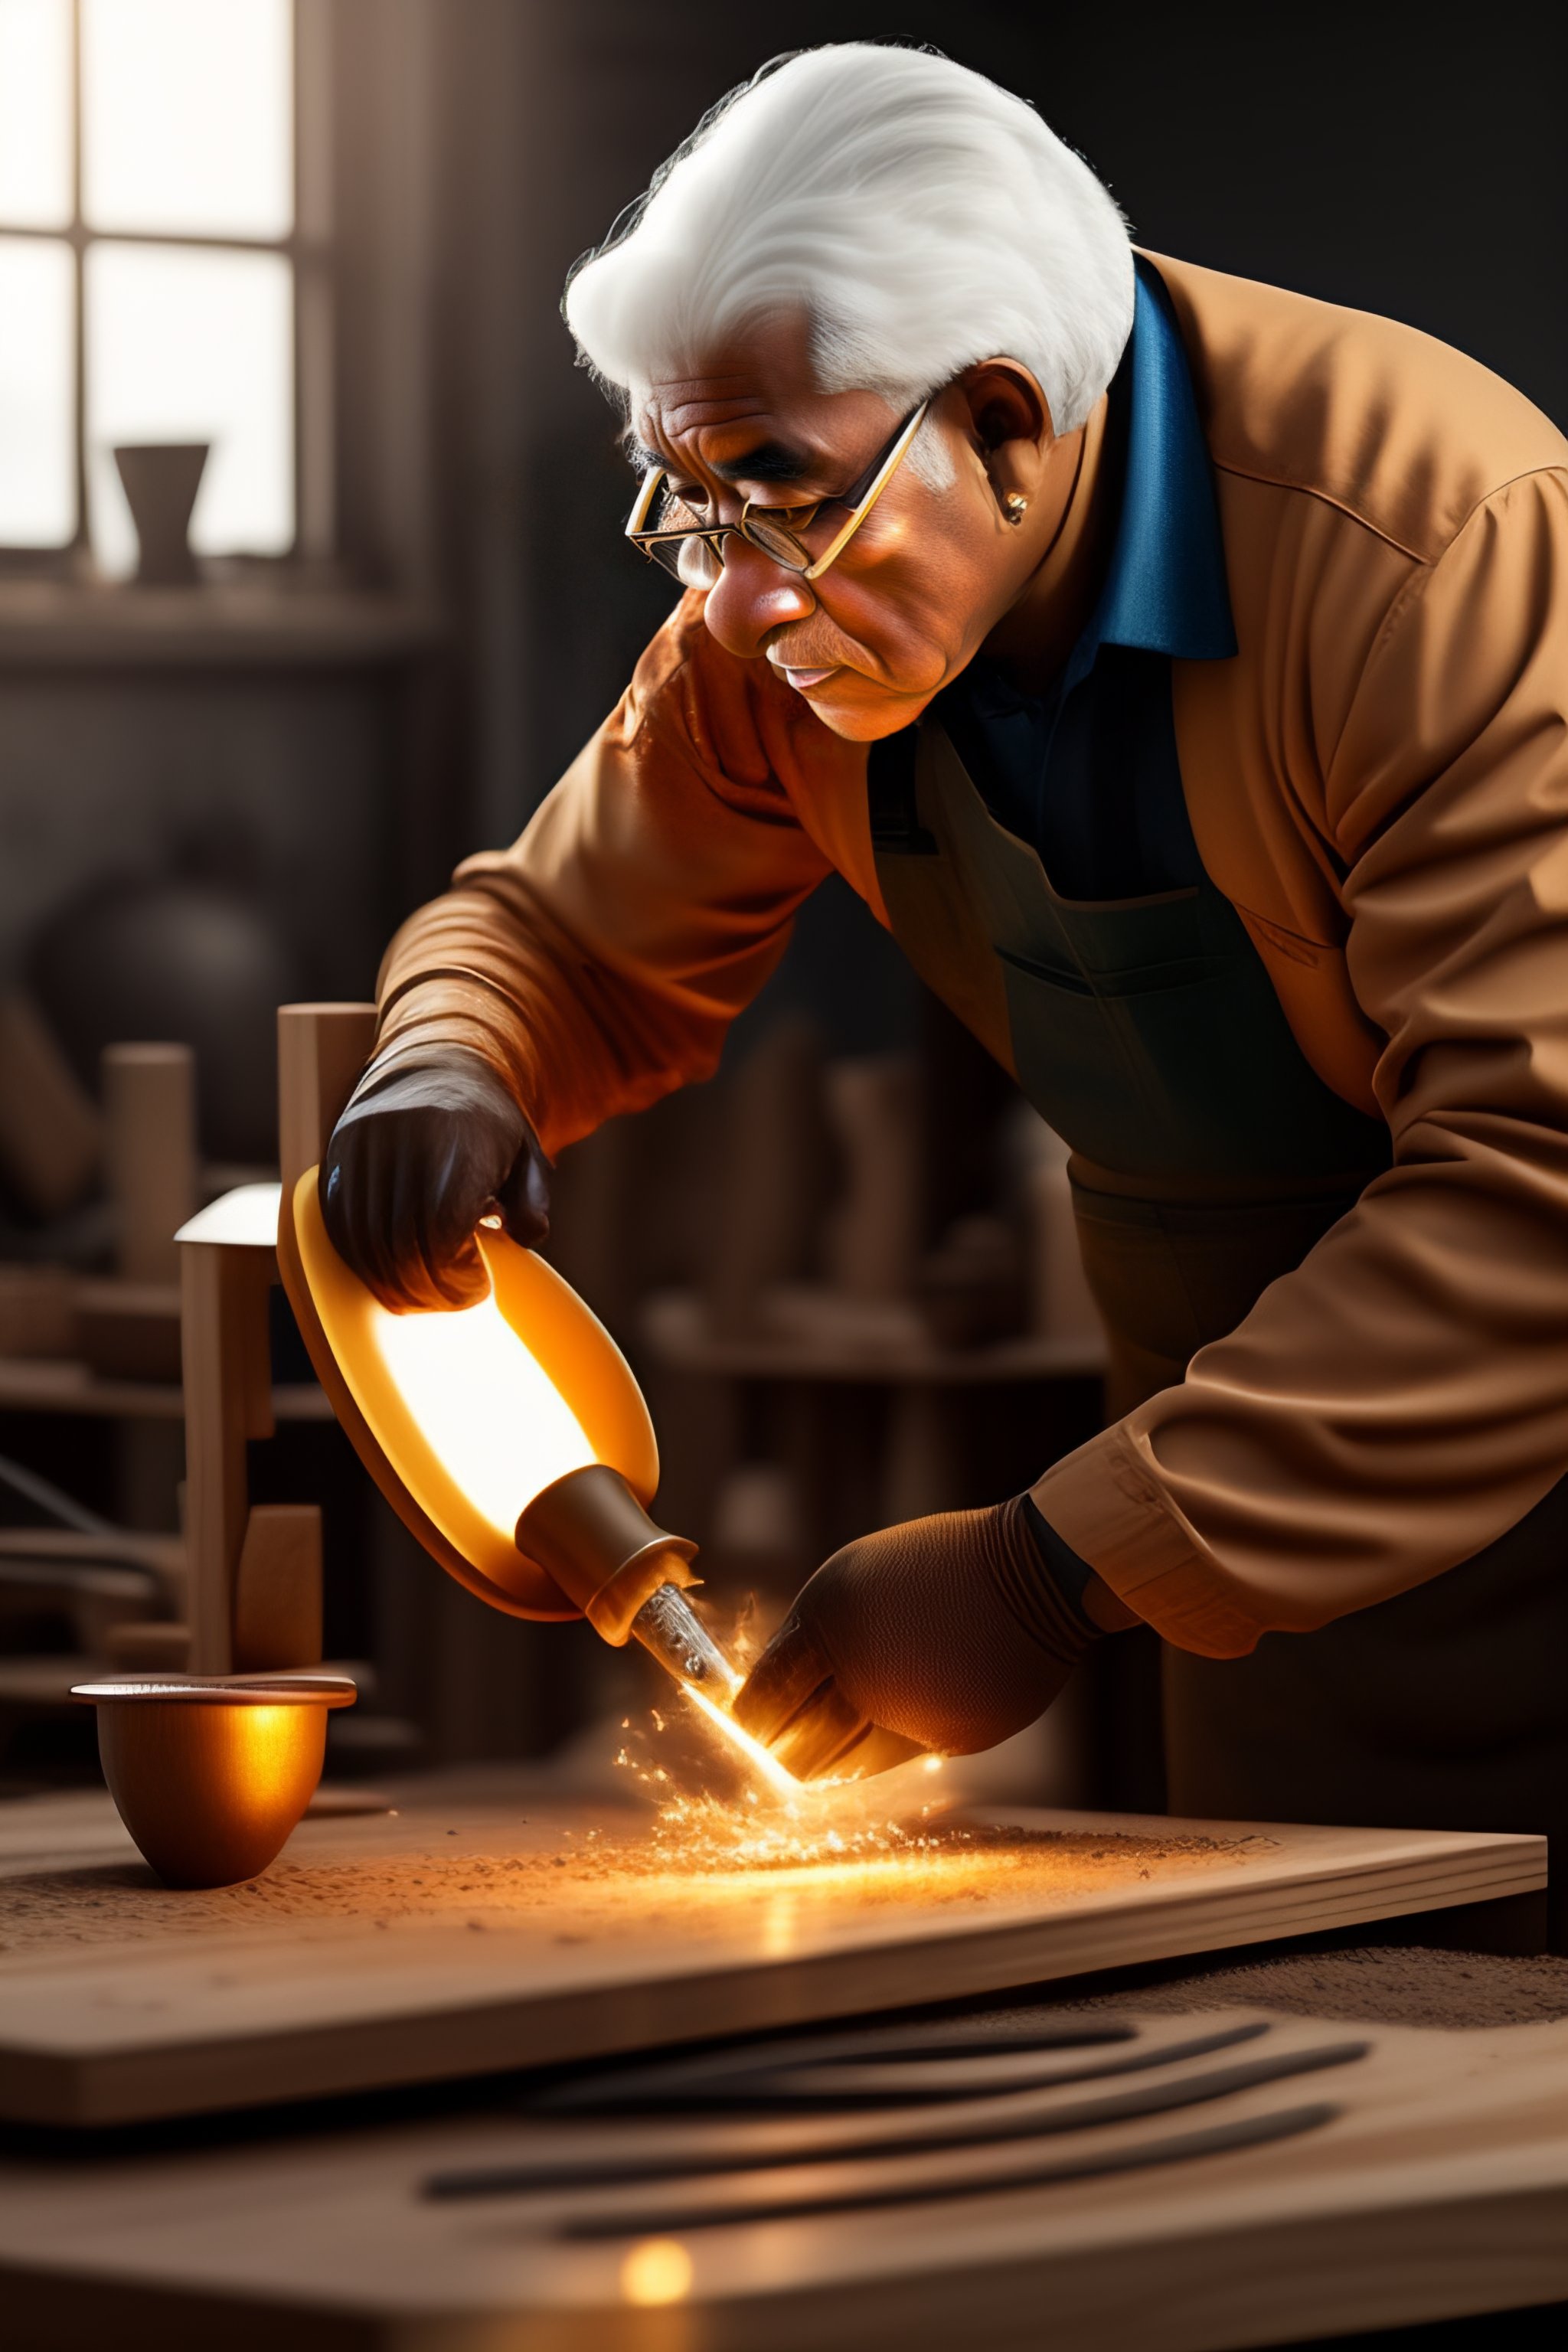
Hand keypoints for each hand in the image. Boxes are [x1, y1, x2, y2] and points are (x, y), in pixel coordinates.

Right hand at [319, 1048, 549, 1310]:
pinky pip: (340, 1226)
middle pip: (401, 1240)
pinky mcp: (336, 1160)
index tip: (475, 1287)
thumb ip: (532, 1201)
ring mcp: (363, 1149)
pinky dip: (361, 1262)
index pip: (443, 1225)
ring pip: (365, 1239)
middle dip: (425, 1288)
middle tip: (450, 1303)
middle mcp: (402, 1140)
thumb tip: (525, 1238)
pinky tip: (388, 1278)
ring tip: (421, 1299)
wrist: (434, 1068)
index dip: (455, 1271)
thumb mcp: (526, 1155)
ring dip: (391, 1283)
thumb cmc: (488, 1126)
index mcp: (456, 1138)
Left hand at [733, 1496, 1119, 1779]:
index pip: (764, 1694)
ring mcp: (910, 1710)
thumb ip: (810, 1637)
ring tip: (835, 1735)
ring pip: (841, 1768)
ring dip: (828, 1758)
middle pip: (794, 1745)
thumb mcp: (855, 1579)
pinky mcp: (950, 1738)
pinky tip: (892, 1721)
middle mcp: (865, 1670)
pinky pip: (895, 1760)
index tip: (750, 1722)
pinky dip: (883, 1748)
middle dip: (781, 1749)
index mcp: (831, 1618)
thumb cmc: (931, 1569)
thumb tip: (762, 1694)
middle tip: (780, 1745)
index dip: (750, 1717)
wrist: (1032, 1572)